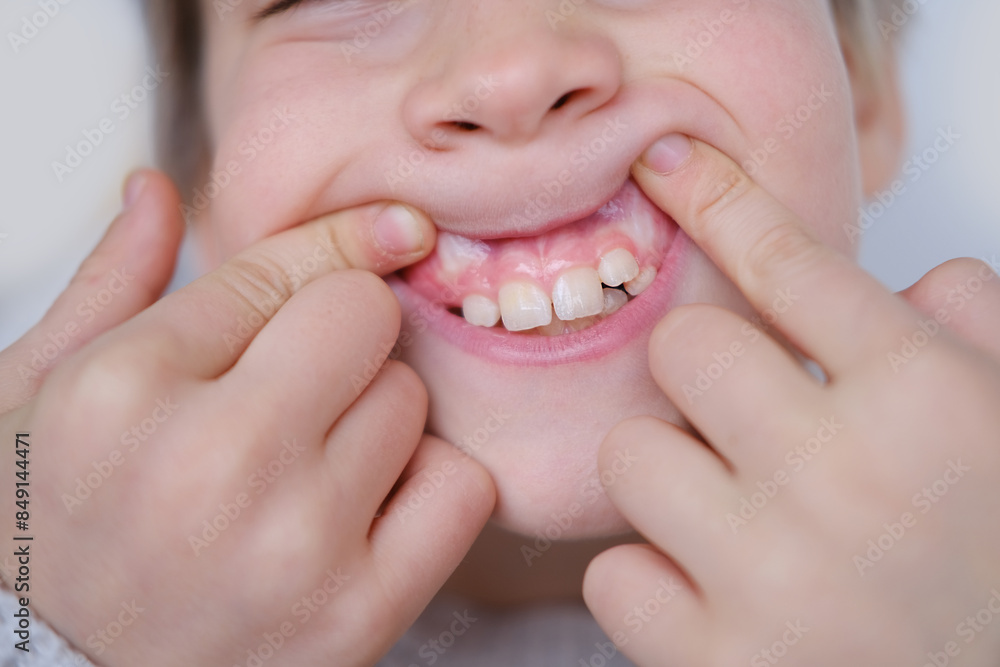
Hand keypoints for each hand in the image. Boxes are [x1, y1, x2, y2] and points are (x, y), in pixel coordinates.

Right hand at [0, 171, 494, 665]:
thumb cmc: (47, 537)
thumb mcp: (32, 398)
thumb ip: (108, 286)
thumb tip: (155, 187)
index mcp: (127, 388)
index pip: (283, 266)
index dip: (341, 244)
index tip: (390, 233)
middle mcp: (217, 459)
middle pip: (366, 319)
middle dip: (341, 340)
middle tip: (294, 392)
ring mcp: (297, 543)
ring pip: (413, 401)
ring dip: (376, 421)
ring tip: (307, 468)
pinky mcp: (360, 614)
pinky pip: (463, 488)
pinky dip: (430, 487)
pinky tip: (366, 510)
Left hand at [583, 136, 999, 665]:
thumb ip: (976, 346)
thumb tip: (925, 281)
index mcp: (928, 399)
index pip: (792, 260)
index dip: (718, 197)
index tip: (665, 162)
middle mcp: (846, 473)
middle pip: (682, 348)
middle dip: (707, 381)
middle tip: (748, 428)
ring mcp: (774, 574)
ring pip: (629, 458)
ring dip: (669, 483)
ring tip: (733, 523)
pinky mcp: (720, 665)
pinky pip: (612, 577)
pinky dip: (652, 587)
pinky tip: (716, 601)